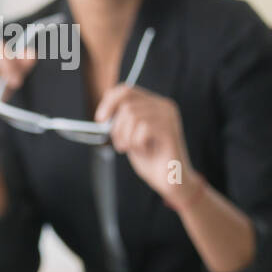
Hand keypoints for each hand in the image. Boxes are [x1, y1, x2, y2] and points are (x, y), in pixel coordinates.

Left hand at [94, 85, 195, 204]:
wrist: (170, 181)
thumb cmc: (151, 160)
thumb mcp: (131, 136)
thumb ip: (121, 122)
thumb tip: (103, 115)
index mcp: (155, 104)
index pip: (126, 90)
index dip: (109, 101)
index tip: (100, 119)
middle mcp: (164, 106)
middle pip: (127, 103)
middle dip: (116, 126)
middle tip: (119, 144)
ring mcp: (169, 117)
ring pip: (132, 115)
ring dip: (125, 136)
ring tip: (131, 148)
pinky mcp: (170, 130)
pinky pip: (143, 128)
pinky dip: (136, 142)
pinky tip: (144, 151)